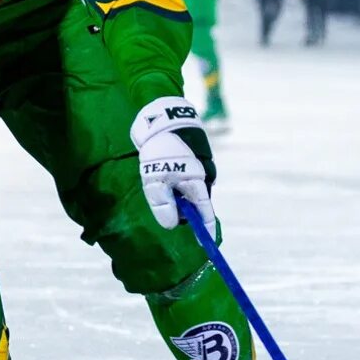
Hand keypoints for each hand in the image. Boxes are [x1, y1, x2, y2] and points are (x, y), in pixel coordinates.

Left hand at [130, 96, 216, 229]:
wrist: (163, 116)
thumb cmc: (158, 149)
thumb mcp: (154, 180)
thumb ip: (163, 203)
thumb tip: (172, 225)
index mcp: (197, 182)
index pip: (205, 212)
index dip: (206, 229)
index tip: (206, 243)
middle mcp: (205, 174)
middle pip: (197, 201)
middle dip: (184, 205)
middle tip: (164, 199)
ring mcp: (204, 163)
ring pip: (193, 187)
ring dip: (180, 188)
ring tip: (161, 173)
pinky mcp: (199, 154)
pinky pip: (191, 174)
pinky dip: (180, 176)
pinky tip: (167, 164)